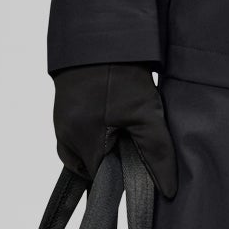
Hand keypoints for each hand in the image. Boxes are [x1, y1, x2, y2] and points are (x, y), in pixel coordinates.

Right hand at [51, 63, 177, 197]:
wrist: (100, 38)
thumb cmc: (120, 74)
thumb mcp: (145, 113)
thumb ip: (157, 153)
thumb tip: (168, 189)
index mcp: (82, 141)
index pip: (100, 181)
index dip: (120, 178)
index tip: (136, 165)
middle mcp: (65, 136)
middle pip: (89, 170)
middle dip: (110, 164)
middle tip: (130, 143)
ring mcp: (60, 124)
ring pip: (81, 156)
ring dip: (100, 151)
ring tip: (121, 131)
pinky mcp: (61, 113)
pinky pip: (76, 139)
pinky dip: (92, 138)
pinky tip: (109, 123)